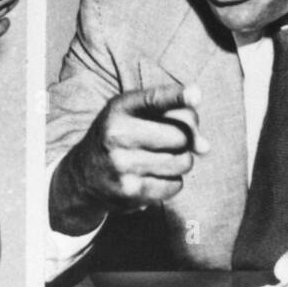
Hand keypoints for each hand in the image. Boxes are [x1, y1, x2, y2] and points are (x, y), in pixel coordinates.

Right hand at [49, 83, 209, 235]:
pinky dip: (171, 182)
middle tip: (169, 143)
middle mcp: (116, 135)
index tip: (196, 95)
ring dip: (180, 162)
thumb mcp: (134, 114)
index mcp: (119, 109)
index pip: (154, 99)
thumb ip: (174, 117)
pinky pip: (175, 185)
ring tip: (159, 160)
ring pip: (182, 162)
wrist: (82, 175)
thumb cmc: (120, 138)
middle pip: (181, 136)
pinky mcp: (129, 191)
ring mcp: (121, 165)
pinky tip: (153, 177)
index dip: (178, 96)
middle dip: (184, 141)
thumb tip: (205, 148)